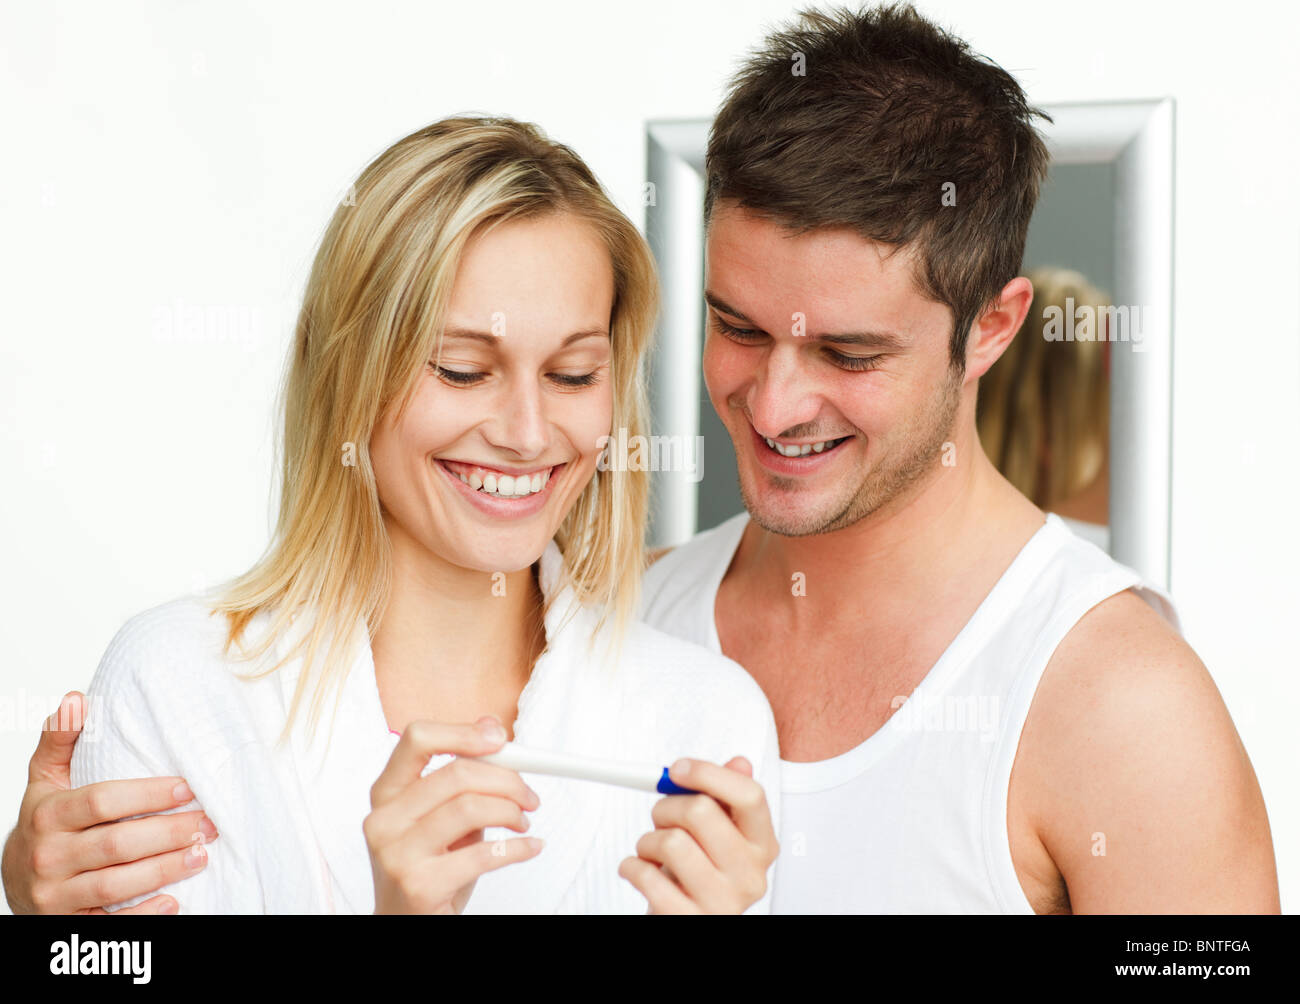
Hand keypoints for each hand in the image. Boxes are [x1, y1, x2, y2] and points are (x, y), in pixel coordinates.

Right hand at [1, 692, 216, 913]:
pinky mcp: (68, 924)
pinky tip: (175, 901)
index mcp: (48, 815)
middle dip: (168, 833)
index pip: (102, 801)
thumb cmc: (44, 823)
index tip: (187, 787)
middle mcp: (48, 857)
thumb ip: (60, 740)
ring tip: (202, 855)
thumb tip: (77, 698)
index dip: (147, 794)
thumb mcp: (44, 780)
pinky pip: (109, 925)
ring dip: (164, 870)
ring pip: (116, 884)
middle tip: (209, 823)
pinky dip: (143, 916)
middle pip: (116, 844)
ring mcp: (56, 895)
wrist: (13, 880)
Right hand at [364, 716, 542, 913]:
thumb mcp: (440, 816)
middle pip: (456, 773)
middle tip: (529, 795)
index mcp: (385, 793)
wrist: (405, 923)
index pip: (417, 739)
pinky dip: (518, 848)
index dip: (463, 733)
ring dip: (511, 812)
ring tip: (523, 822)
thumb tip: (491, 727)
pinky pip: (484, 854)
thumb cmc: (428, 866)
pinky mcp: (419, 885)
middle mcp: (383, 819)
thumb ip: (461, 775)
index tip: (500, 740)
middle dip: (506, 780)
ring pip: (470, 808)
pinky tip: (529, 847)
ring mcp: (397, 853)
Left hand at [618, 755, 778, 913]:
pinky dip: (632, 867)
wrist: (686, 919)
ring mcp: (723, 902)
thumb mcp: (717, 834)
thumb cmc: (697, 874)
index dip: (709, 773)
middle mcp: (750, 875)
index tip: (677, 769)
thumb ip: (726, 798)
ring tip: (652, 850)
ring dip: (647, 840)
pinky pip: (648, 877)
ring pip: (671, 842)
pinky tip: (639, 870)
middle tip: (660, 818)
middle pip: (702, 811)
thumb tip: (739, 763)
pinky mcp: (690, 920)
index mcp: (762, 845)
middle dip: (666, 806)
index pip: (750, 795)